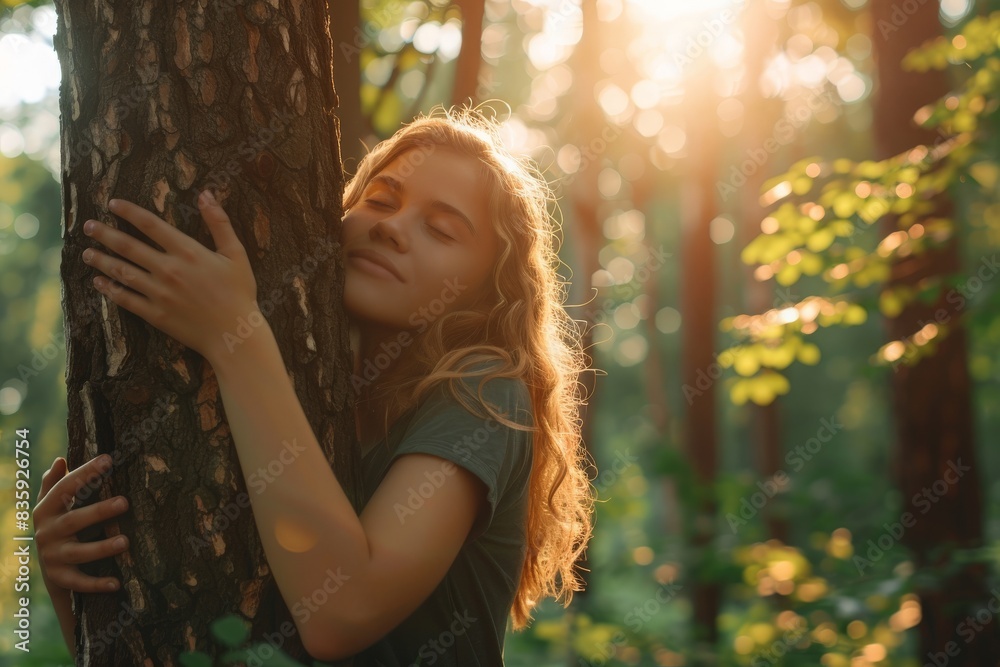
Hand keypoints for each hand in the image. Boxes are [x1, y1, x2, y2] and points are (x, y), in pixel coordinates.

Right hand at [33, 455, 129, 593]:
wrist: (49, 567)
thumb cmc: (59, 524)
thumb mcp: (52, 504)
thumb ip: (55, 482)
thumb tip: (60, 460)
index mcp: (47, 509)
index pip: (66, 488)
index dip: (86, 473)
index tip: (109, 459)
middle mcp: (48, 532)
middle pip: (75, 520)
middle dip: (99, 511)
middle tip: (125, 502)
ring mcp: (53, 556)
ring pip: (79, 552)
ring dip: (102, 547)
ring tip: (125, 541)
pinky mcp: (60, 578)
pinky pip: (79, 582)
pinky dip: (97, 583)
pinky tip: (117, 583)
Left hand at [81, 191, 258, 362]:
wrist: (234, 334)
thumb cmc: (239, 293)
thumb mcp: (236, 254)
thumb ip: (219, 222)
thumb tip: (206, 193)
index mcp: (187, 252)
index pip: (150, 225)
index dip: (129, 212)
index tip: (112, 204)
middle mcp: (168, 269)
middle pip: (128, 246)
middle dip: (104, 234)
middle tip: (88, 226)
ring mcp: (158, 293)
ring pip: (121, 272)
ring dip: (101, 260)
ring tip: (86, 252)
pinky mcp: (155, 314)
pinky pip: (125, 299)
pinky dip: (110, 290)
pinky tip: (99, 283)